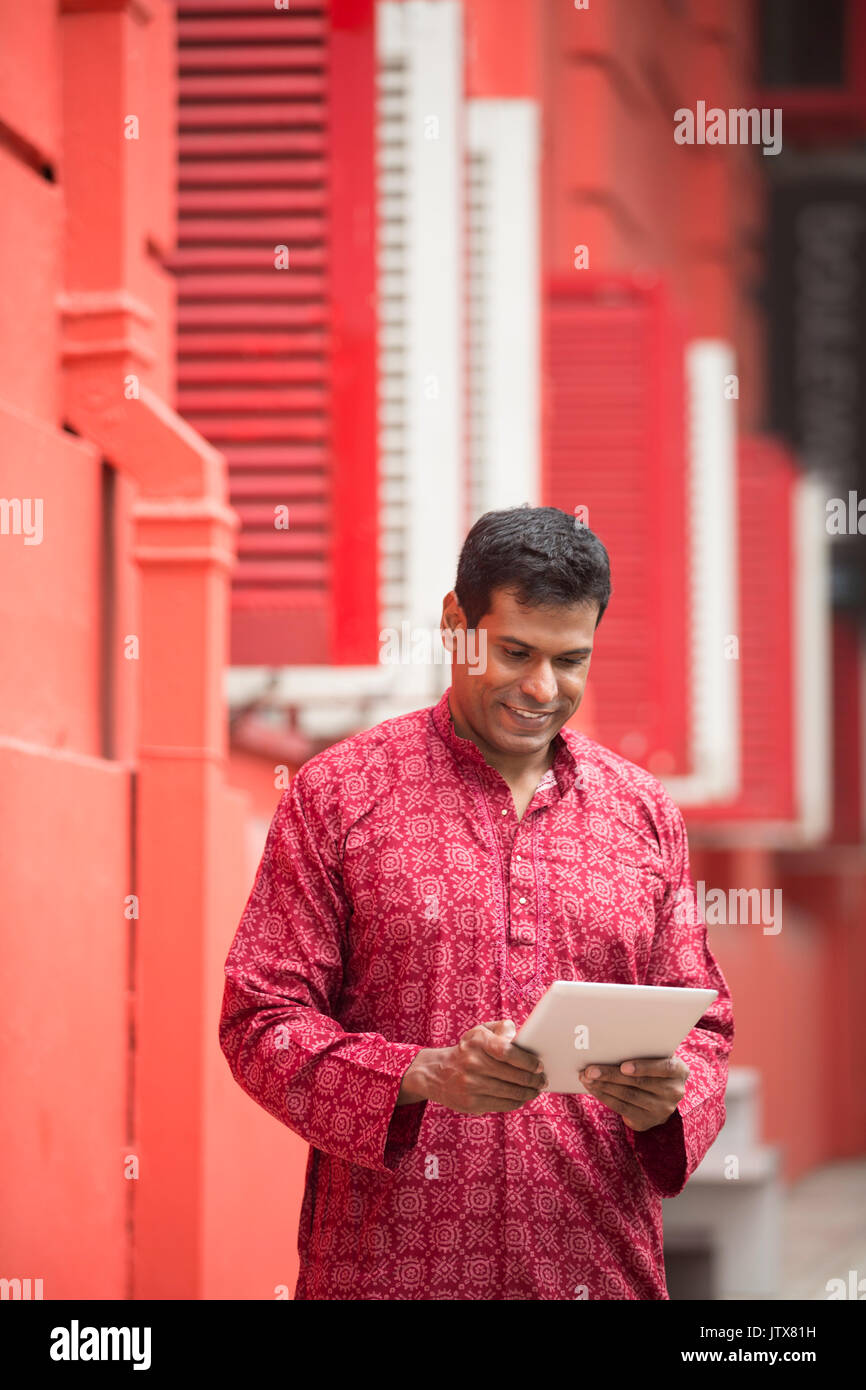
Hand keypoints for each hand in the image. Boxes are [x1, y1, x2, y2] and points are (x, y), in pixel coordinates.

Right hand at [398, 1019, 546, 1114]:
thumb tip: (520, 1036)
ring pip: (511, 1092)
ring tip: (536, 1089)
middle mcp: (473, 1064)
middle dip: (533, 1079)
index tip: (539, 1065)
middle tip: (543, 1080)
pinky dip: (516, 1102)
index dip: (527, 1061)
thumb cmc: (467, 1049)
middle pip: (513, 1075)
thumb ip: (502, 1028)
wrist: (436, 1073)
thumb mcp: (479, 1031)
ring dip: (528, 1092)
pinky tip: (522, 1097)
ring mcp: (472, 1085)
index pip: (507, 1052)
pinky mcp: (472, 1103)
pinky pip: (502, 1104)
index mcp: (477, 1042)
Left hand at [578, 1055, 688, 1130]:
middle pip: (639, 1083)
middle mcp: (674, 1092)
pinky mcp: (647, 1121)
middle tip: (590, 1069)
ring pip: (628, 1096)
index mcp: (679, 1070)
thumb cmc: (653, 1065)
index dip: (643, 1067)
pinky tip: (593, 1088)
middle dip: (611, 1075)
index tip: (623, 1066)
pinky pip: (622, 1108)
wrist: (662, 1094)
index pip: (664, 1068)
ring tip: (586, 1077)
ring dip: (603, 1086)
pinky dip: (604, 1096)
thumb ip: (643, 1050)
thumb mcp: (656, 1056)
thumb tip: (611, 1043)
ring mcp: (662, 1110)